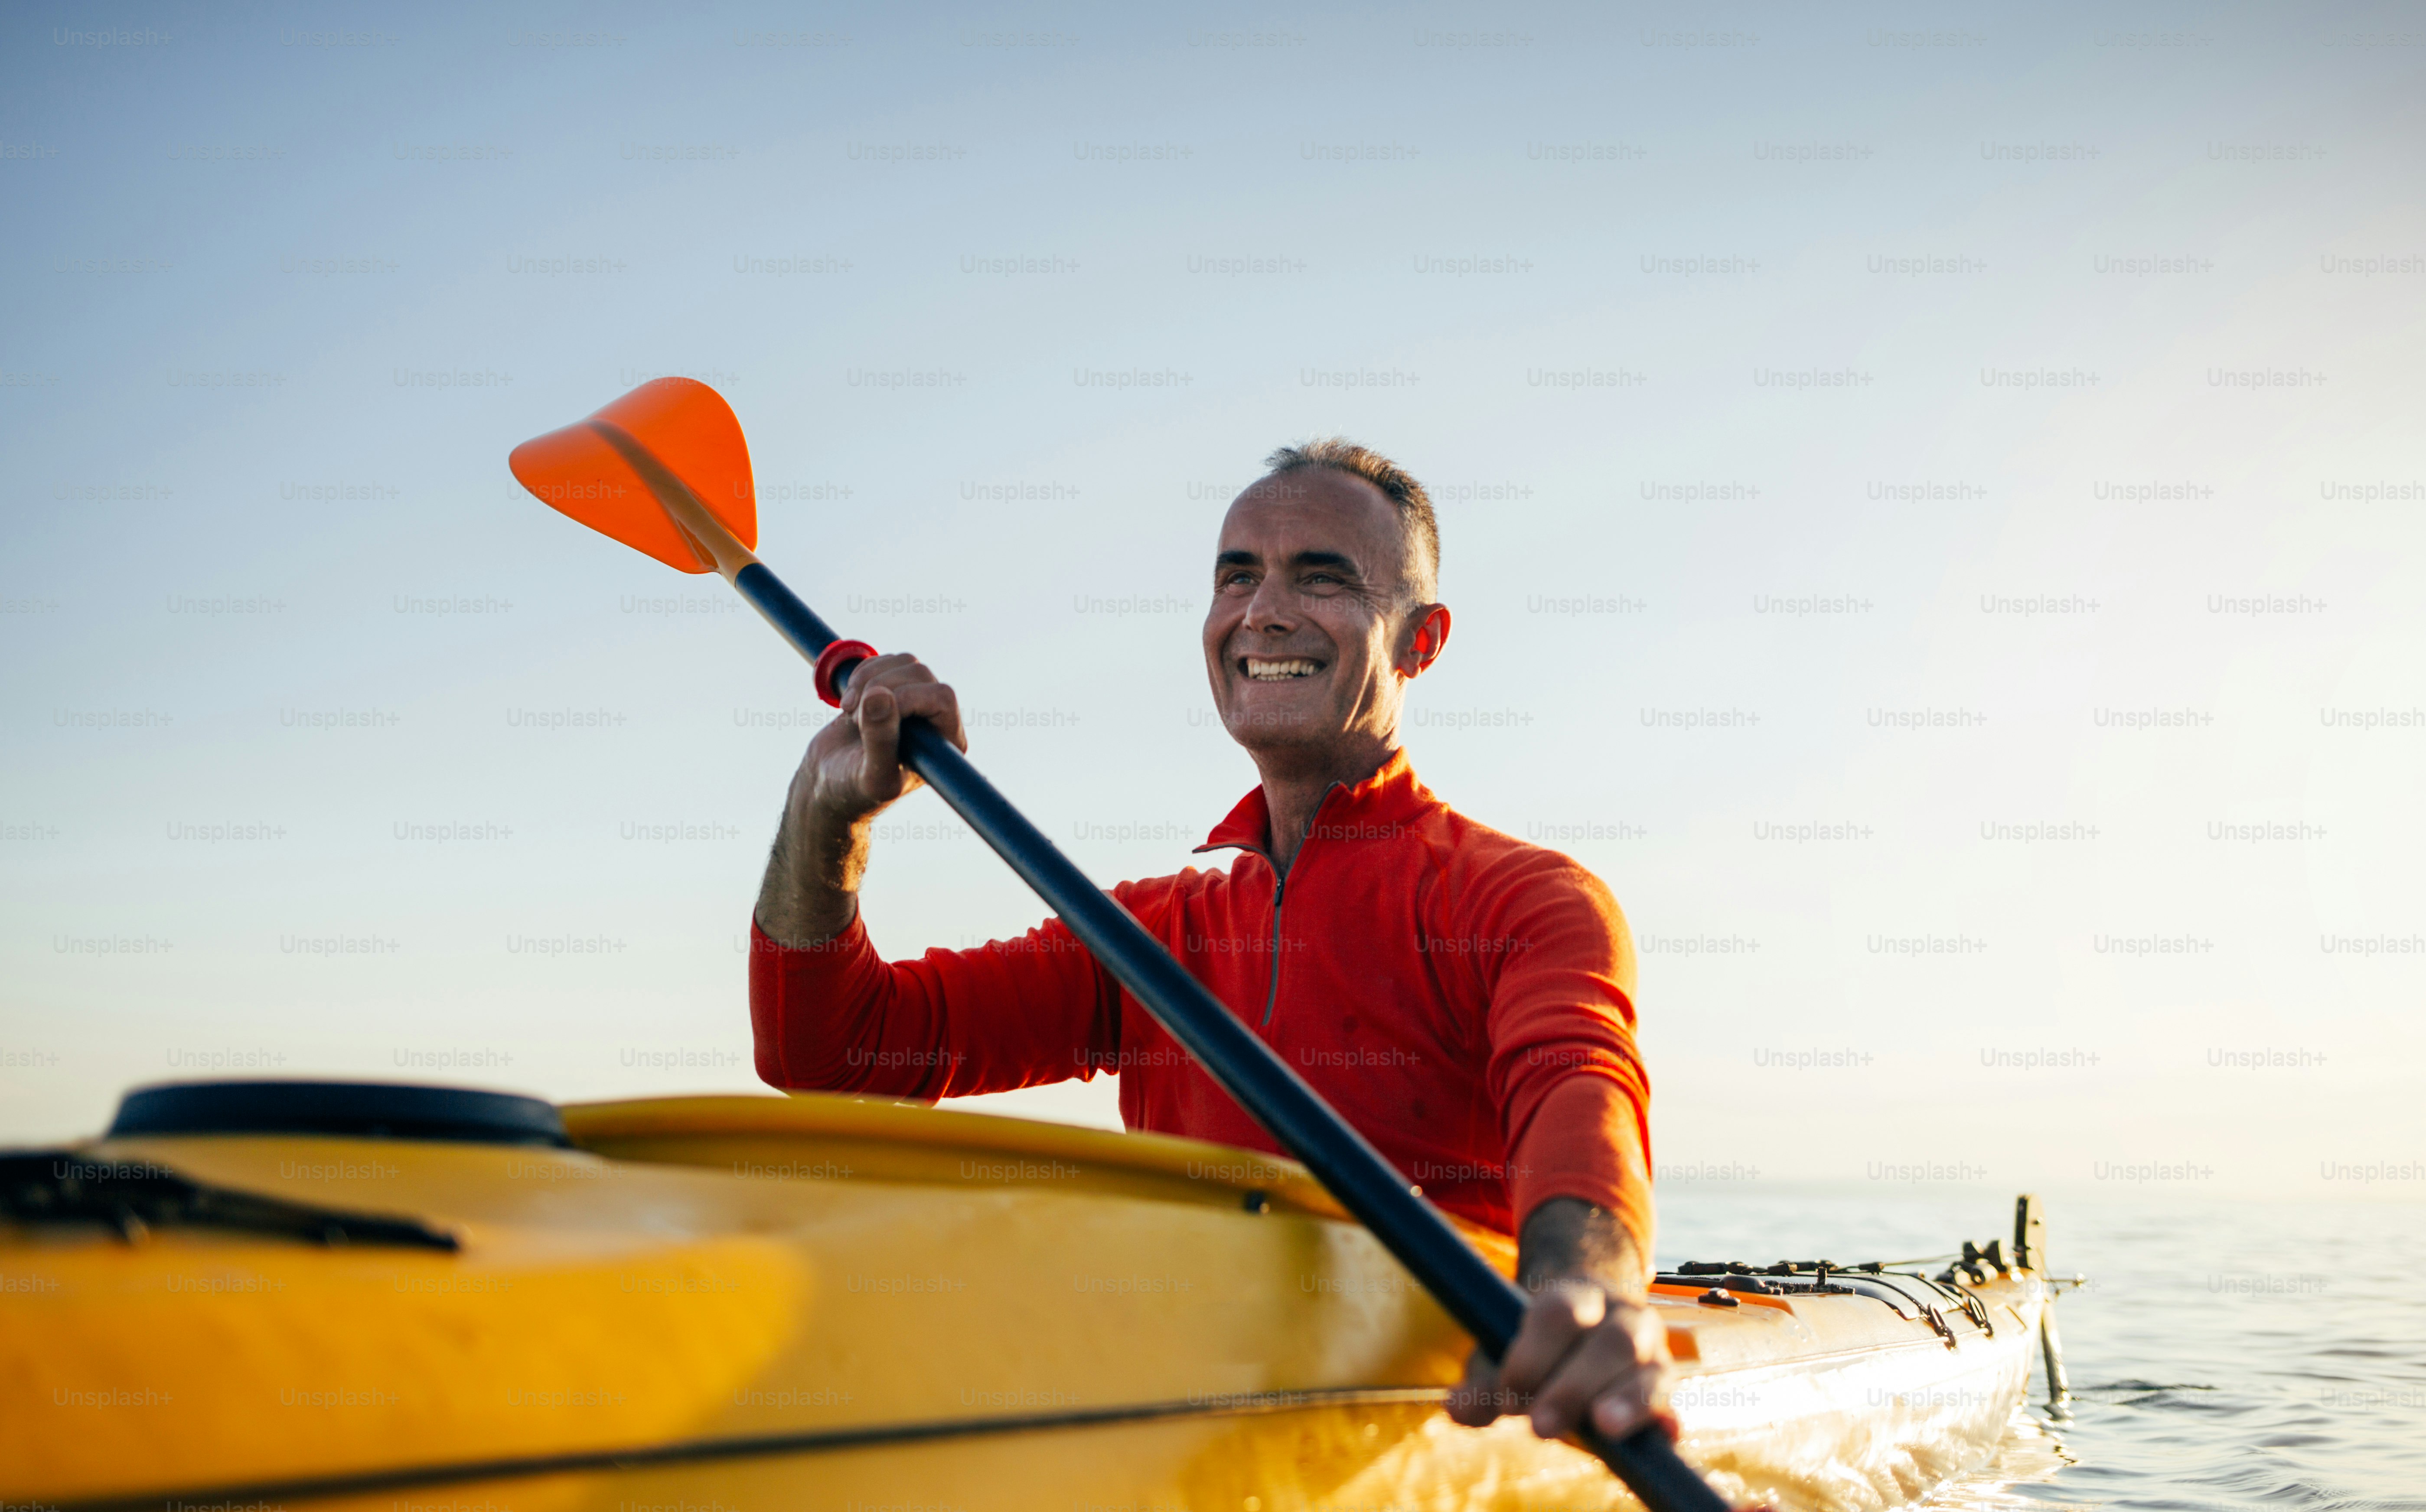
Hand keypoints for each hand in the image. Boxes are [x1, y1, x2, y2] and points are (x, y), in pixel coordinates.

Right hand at [791, 652, 967, 829]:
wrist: (827, 783)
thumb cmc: (854, 790)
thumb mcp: (871, 775)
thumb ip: (880, 740)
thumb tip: (880, 694)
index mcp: (945, 744)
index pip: (942, 697)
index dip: (904, 697)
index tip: (867, 720)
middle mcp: (936, 720)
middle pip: (921, 674)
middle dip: (881, 688)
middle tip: (854, 718)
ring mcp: (915, 702)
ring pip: (904, 662)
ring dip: (868, 680)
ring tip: (850, 712)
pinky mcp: (892, 690)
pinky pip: (885, 661)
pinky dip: (860, 675)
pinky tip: (849, 704)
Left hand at [1445, 1280, 1673, 1443]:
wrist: (1590, 1326)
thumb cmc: (1537, 1347)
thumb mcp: (1506, 1355)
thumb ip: (1483, 1382)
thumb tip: (1456, 1408)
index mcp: (1578, 1295)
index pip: (1559, 1312)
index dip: (1533, 1353)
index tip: (1510, 1392)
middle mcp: (1623, 1316)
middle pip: (1611, 1341)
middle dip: (1575, 1384)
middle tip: (1540, 1426)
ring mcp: (1652, 1352)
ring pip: (1650, 1370)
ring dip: (1628, 1400)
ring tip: (1604, 1427)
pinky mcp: (1664, 1391)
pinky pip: (1670, 1407)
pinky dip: (1664, 1422)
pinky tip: (1661, 1436)